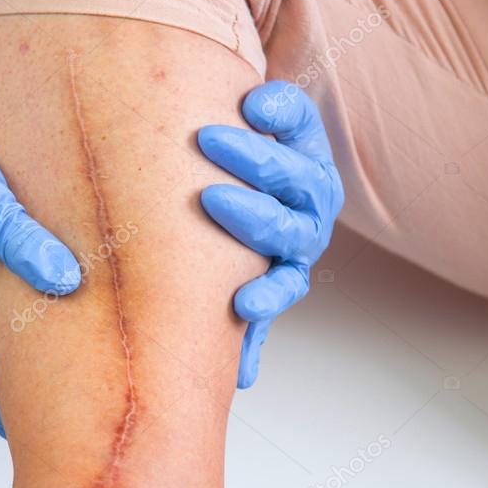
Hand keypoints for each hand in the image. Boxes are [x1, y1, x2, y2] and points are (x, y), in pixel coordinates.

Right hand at [197, 80, 343, 387]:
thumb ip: (186, 313)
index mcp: (278, 268)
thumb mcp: (187, 280)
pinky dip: (279, 111)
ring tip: (208, 141)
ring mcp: (303, 177)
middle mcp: (298, 226)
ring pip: (298, 175)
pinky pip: (296, 117)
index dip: (268, 297)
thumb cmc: (183, 232)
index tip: (244, 305)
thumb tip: (198, 382)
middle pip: (291, 229)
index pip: (283, 288)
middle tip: (210, 200)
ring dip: (258, 161)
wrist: (195, 161)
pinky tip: (251, 105)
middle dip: (255, 217)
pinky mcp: (297, 128)